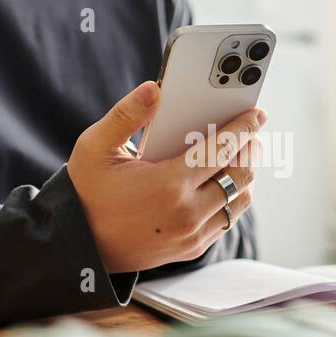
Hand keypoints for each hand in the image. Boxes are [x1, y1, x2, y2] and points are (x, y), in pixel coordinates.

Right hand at [68, 81, 266, 272]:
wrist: (79, 245)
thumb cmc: (87, 192)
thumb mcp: (95, 147)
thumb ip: (126, 115)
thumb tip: (154, 89)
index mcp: (168, 184)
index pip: (221, 150)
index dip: (243, 128)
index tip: (256, 114)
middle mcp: (187, 213)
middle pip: (240, 176)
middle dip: (251, 149)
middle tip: (252, 133)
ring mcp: (192, 235)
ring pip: (239, 201)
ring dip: (247, 176)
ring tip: (242, 155)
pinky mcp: (192, 248)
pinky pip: (227, 220)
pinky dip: (234, 198)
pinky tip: (226, 181)